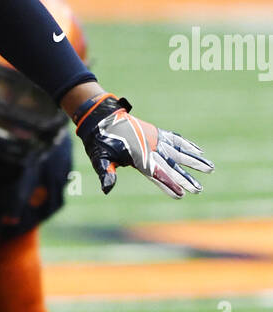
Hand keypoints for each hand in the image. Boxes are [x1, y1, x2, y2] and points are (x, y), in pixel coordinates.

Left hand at [74, 94, 212, 197]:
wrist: (101, 117)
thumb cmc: (99, 141)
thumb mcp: (100, 158)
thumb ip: (106, 172)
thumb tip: (107, 189)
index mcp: (138, 156)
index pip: (157, 173)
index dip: (169, 184)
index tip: (181, 194)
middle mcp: (150, 147)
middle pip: (172, 165)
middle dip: (186, 178)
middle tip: (199, 189)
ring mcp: (155, 138)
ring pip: (179, 151)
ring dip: (195, 160)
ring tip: (210, 168)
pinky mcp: (155, 132)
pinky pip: (175, 139)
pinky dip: (187, 144)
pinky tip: (199, 150)